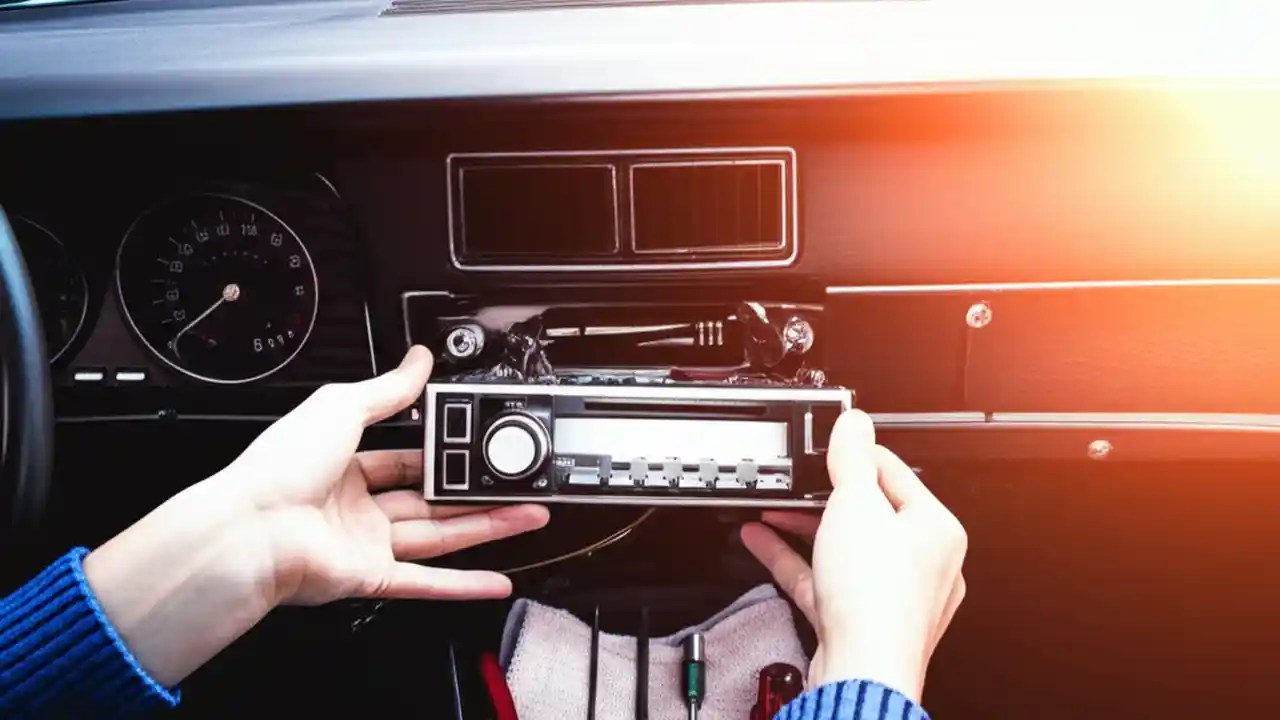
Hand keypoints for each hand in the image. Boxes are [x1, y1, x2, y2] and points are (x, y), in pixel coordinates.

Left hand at [216, 345, 548, 604]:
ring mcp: (365, 544)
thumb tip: (418, 360)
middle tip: (518, 483)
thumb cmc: (278, 467)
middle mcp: (355, 507)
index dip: (442, 452)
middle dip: (477, 493)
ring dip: (487, 528)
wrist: (249, 528)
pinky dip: (463, 584)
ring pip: (440, 535)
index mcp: (343, 465)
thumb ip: (388, 390)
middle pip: (432, 499)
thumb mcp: (340, 407)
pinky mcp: (370, 577)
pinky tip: (496, 580)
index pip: (405, 458)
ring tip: (529, 516)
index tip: (477, 446)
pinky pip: (425, 581)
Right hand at [740, 410, 965, 702]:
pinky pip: (823, 578)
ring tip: (770, 507)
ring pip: (843, 548)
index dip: (856, 454)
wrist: (860, 671)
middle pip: (868, 513)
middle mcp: (922, 564)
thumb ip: (851, 459)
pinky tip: (762, 539)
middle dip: (822, 496)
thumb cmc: (876, 599)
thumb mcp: (856, 505)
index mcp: (936, 530)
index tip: (827, 443)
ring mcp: (889, 596)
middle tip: (794, 480)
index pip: (894, 474)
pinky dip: (793, 558)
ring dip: (803, 525)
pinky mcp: (858, 619)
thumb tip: (854, 424)